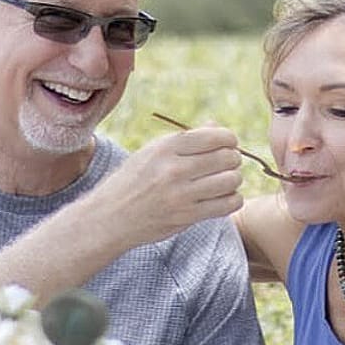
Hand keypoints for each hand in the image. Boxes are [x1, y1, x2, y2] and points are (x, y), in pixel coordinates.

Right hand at [86, 126, 244, 247]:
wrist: (109, 217)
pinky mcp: (186, 217)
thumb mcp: (151, 152)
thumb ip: (186, 140)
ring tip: (225, 181)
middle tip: (227, 164)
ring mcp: (181, 194)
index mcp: (165, 147)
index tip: (228, 144)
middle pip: (227, 158)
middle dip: (233, 159)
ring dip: (234, 180)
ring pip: (231, 180)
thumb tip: (216, 127)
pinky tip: (222, 198)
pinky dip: (232, 199)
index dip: (229, 139)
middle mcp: (174, 169)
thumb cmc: (132, 181)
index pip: (215, 137)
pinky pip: (228, 204)